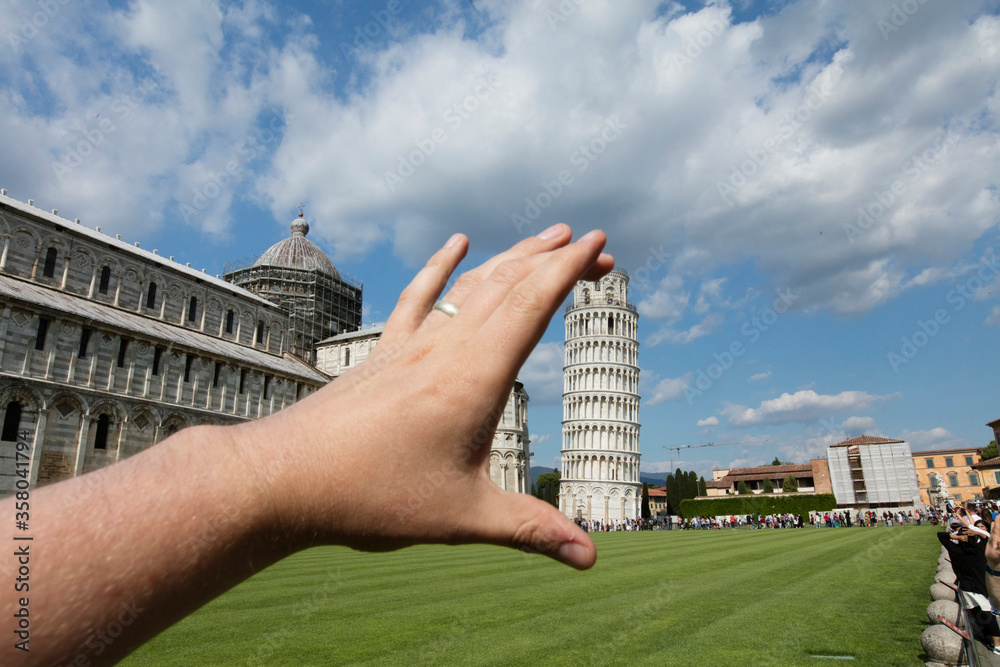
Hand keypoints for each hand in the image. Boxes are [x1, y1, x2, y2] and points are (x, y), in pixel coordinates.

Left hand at [238, 224, 612, 568]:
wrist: (285, 478)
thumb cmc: (372, 497)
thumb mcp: (464, 517)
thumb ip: (532, 530)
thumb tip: (590, 558)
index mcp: (475, 378)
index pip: (533, 304)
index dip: (570, 269)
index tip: (599, 242)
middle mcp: (445, 349)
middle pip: (510, 284)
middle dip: (556, 259)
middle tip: (595, 244)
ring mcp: (412, 345)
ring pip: (471, 284)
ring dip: (512, 257)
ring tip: (544, 238)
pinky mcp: (384, 353)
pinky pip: (419, 296)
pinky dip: (441, 266)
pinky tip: (456, 244)